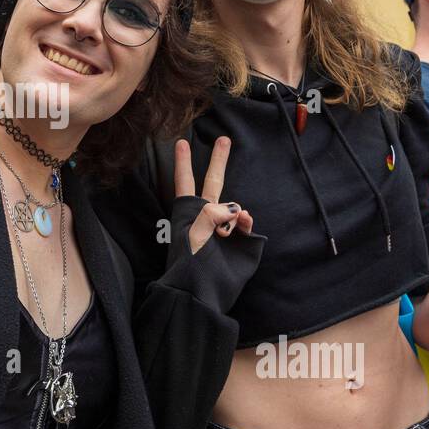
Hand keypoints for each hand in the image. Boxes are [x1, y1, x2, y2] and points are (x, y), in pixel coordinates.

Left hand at [174, 137, 252, 254]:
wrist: (203, 290)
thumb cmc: (191, 261)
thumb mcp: (194, 230)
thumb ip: (213, 212)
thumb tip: (237, 210)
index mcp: (189, 212)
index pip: (186, 181)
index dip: (183, 162)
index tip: (181, 142)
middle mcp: (208, 216)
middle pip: (214, 181)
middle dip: (219, 161)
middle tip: (224, 139)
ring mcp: (226, 228)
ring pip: (235, 207)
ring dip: (232, 213)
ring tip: (224, 232)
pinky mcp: (242, 241)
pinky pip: (247, 224)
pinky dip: (245, 223)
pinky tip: (242, 226)